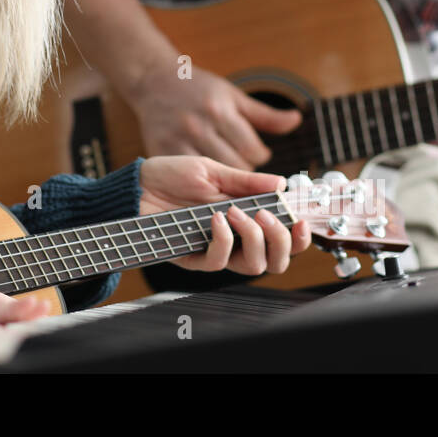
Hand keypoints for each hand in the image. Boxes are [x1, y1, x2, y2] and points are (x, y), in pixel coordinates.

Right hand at [125, 59, 300, 169]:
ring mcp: (180, 139)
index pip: (252, 150)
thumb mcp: (233, 95)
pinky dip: (201, 178)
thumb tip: (297, 120)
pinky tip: (205, 173)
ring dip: (226, 178)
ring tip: (227, 169)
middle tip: (244, 163)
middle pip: (235, 166)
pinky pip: (190, 174)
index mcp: (220, 111)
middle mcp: (200, 126)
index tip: (258, 153)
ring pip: (214, 175)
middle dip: (246, 170)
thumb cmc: (198, 88)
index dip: (260, 156)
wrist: (153, 81)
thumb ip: (265, 114)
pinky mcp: (163, 150)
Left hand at [139, 155, 311, 274]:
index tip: (302, 221)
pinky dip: (223, 239)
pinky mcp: (193, 258)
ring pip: (253, 266)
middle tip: (267, 216)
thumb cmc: (171, 175)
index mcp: (244, 219)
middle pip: (275, 261)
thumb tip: (282, 183)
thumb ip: (247, 181)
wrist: (135, 184)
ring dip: (253, 238)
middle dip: (281, 240)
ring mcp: (215, 250)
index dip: (299, 237)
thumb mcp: (212, 170)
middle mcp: (234, 239)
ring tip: (236, 211)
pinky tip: (216, 217)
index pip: (281, 239)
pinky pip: (218, 262)